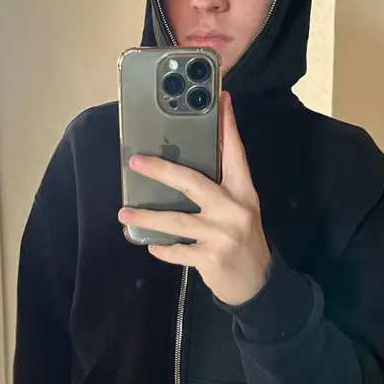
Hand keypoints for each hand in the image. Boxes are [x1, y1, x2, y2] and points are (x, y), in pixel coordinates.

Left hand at [118, 92, 270, 305]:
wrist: (259, 283)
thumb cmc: (245, 237)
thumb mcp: (242, 207)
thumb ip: (222, 186)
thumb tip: (190, 162)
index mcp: (244, 191)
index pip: (236, 153)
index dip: (228, 127)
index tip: (221, 100)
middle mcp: (234, 209)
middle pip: (194, 182)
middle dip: (162, 170)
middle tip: (136, 161)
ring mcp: (222, 234)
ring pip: (178, 221)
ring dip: (148, 217)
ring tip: (124, 213)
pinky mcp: (211, 258)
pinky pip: (179, 251)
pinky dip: (163, 249)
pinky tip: (150, 244)